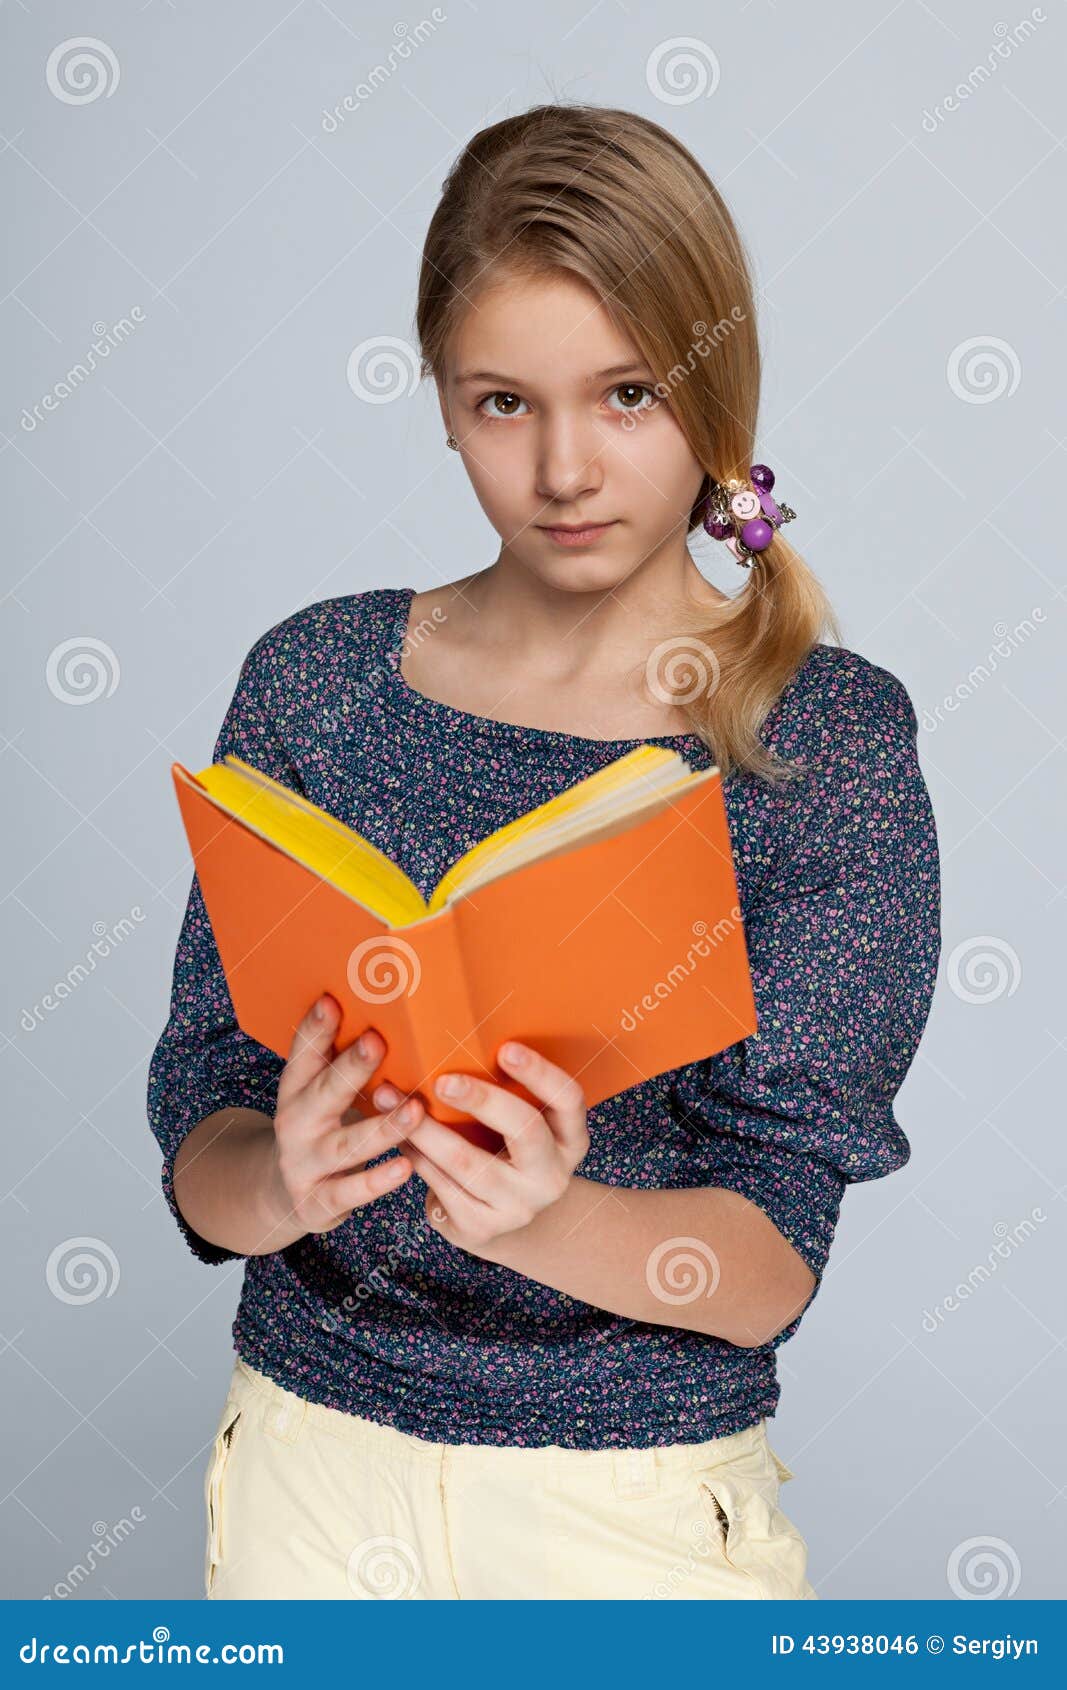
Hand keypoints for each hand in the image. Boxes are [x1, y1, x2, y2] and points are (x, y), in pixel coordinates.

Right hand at [264, 993, 424, 1247]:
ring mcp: (304, 1163)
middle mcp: (295, 1123)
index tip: (332, 1000)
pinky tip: (405, 1167)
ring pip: (346, 1144)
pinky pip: (350, 1191)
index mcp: (296, 1089)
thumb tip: (392, 1011)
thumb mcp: (321, 1094)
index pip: (303, 1054)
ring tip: (414, 1110)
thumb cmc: (323, 1128)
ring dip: (381, 1127)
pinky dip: (376, 1181)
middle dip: (350, 1068)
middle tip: (376, 1042)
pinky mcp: (318, 1201)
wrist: (287, 1194)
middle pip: (324, 1092)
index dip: (315, 1029)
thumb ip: (343, 1063)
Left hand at [371, 1041, 588, 1257]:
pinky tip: (397, 1137)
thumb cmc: (503, 1151)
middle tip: (442, 1079)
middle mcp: (552, 1175)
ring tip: (390, 1098)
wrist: (501, 1219)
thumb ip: (506, 1092)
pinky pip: (442, 1187)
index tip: (506, 1047)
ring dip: (424, 1128)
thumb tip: (451, 1032)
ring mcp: (519, 1207)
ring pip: (468, 1162)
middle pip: (525, 1130)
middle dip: (481, 1099)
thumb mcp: (520, 1125)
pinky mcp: (482, 1229)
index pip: (568, 1099)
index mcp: (570, 1139)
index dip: (540, 1074)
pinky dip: (415, 1157)